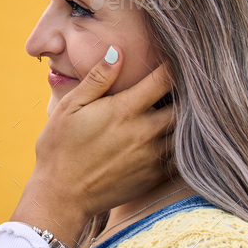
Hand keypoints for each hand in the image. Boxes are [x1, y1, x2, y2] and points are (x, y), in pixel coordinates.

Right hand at [11, 47, 175, 247]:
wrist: (61, 196)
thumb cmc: (60, 148)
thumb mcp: (70, 107)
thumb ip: (98, 79)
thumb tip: (118, 51)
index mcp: (125, 110)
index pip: (163, 79)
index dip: (174, 64)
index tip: (177, 57)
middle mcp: (145, 132)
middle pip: (184, 105)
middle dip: (188, 91)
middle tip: (187, 81)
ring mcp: (152, 156)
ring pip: (186, 131)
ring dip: (188, 117)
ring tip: (187, 105)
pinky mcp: (154, 176)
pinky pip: (181, 155)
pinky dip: (183, 142)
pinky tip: (177, 134)